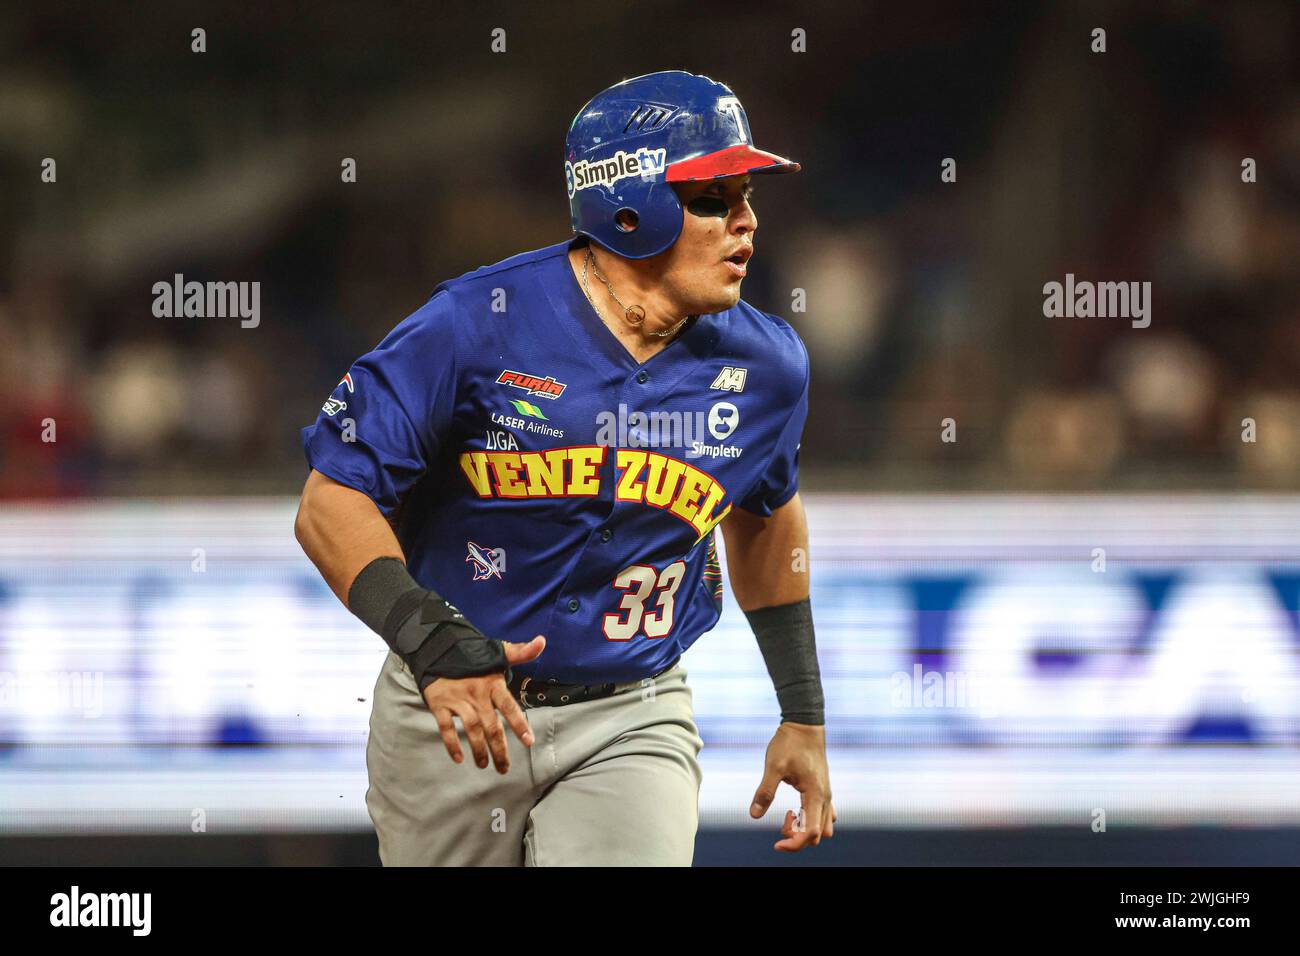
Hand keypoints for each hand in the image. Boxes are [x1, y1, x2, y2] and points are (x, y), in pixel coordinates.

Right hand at [421, 635, 544, 773]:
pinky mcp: (440, 704)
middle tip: (504, 768)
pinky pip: (446, 727)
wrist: (438, 647)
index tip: (528, 742)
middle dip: (499, 749)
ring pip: (471, 729)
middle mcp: (476, 694)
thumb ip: (522, 652)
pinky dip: (451, 744)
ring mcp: (457, 700)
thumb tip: (542, 641)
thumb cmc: (473, 656)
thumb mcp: (499, 652)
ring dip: (478, 750)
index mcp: (493, 684)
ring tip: (484, 765)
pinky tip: (458, 758)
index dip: (519, 724)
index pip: (509, 706)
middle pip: (491, 726)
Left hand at [750, 721, 835, 851]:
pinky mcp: (822, 789)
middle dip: (798, 837)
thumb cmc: (789, 743)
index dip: (794, 844)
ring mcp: (826, 794)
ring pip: (824, 827)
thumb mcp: (773, 766)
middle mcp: (825, 798)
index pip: (811, 833)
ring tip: (787, 815)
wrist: (804, 725)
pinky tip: (794, 809)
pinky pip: (824, 814)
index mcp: (815, 795)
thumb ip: (765, 791)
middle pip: (819, 835)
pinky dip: (810, 820)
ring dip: (806, 829)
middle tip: (779, 823)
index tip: (776, 843)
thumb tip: (754, 815)